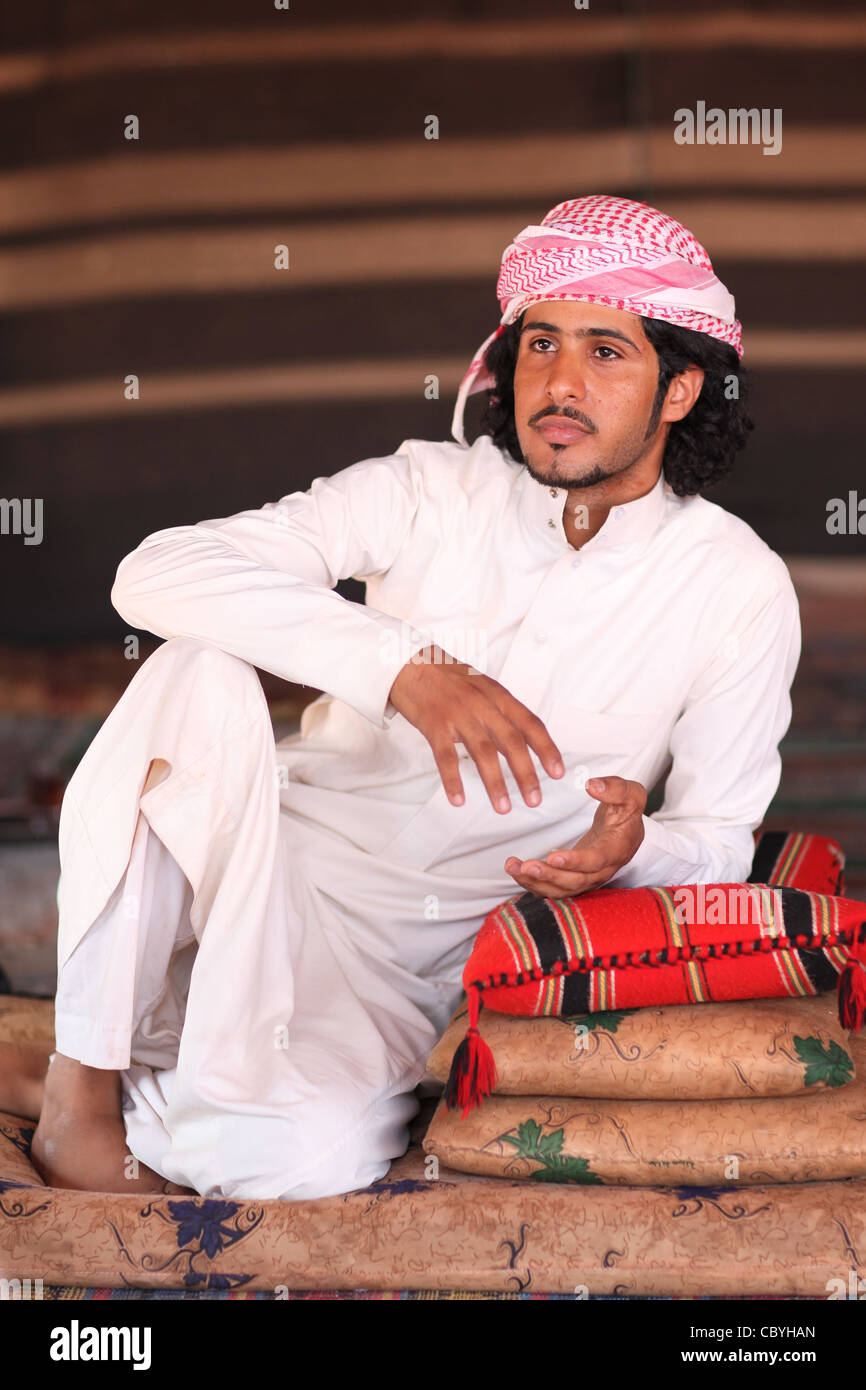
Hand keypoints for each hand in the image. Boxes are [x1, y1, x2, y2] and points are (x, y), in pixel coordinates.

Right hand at [388, 644, 564, 811]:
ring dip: (495, 783)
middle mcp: (483, 705)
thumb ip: (502, 711)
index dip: (546, 749)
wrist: (410, 664)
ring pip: (483, 752)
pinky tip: (459, 799)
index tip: (558, 773)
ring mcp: (458, 715)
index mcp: (498, 696)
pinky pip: (445, 757)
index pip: (530, 724)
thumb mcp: (483, 687)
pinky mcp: (434, 724)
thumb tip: (524, 739)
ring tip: (503, 807)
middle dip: (526, 774)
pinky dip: (453, 780)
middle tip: (534, 800)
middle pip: (511, 742)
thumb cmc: (448, 679)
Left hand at [504, 776, 646, 897]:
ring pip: (561, 888)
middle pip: (575, 881)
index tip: (553, 856)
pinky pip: (553, 888)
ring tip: (513, 867)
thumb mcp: (632, 794)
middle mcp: (601, 870)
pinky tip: (516, 870)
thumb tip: (592, 785)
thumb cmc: (627, 811)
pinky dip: (533, 883)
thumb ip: (615, 788)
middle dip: (549, 875)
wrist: (626, 833)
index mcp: (616, 850)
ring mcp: (586, 878)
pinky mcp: (573, 879)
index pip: (595, 861)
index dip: (575, 861)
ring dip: (535, 881)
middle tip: (526, 866)